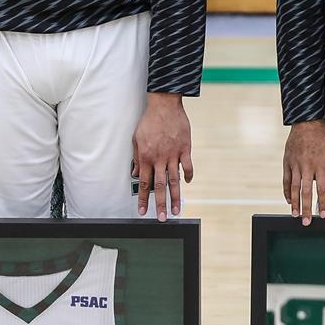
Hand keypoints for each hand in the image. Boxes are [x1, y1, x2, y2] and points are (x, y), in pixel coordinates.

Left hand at [133, 93, 192, 219]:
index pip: (144, 183)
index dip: (144, 199)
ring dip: (176, 196)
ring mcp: (173, 154)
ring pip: (174, 180)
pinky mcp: (185, 149)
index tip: (143, 211)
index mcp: (146, 157)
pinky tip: (187, 182)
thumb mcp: (136, 139)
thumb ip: (137, 158)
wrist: (164, 106)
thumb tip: (136, 173)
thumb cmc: (150, 121)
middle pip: (160, 186)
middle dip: (160, 204)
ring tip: (178, 209)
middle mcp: (159, 159)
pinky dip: (188, 175)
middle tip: (163, 218)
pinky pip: (187, 166)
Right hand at [281, 119, 324, 222]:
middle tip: (306, 221)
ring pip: (294, 188)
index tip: (322, 214)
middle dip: (306, 208)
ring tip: (295, 214)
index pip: (321, 189)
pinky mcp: (287, 162)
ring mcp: (295, 165)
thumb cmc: (321, 140)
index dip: (322, 203)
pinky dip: (287, 191)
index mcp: (320, 166)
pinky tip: (289, 200)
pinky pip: (286, 180)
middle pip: (306, 192)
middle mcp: (306, 167)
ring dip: (295, 203)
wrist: (306, 125)